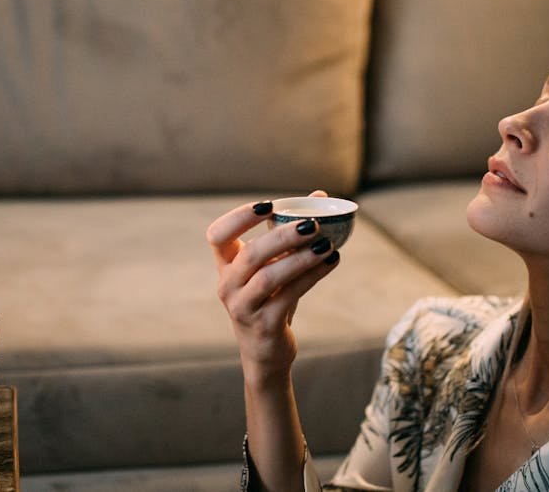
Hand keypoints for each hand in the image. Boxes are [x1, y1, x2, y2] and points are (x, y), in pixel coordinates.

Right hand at [207, 191, 340, 382]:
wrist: (265, 351)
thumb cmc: (270, 299)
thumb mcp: (275, 266)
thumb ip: (289, 232)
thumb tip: (319, 196)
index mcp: (226, 266)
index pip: (217, 235)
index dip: (239, 217)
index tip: (269, 205)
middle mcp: (227, 285)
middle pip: (250, 254)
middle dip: (282, 236)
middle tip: (313, 225)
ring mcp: (243, 307)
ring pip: (269, 277)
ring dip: (300, 258)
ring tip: (327, 245)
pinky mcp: (263, 325)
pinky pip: (289, 295)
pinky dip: (312, 276)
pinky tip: (331, 262)